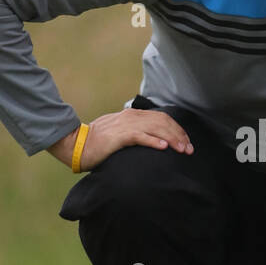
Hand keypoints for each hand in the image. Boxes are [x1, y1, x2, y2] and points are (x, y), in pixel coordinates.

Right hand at [49, 109, 193, 170]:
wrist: (76, 145)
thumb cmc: (98, 143)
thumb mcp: (120, 133)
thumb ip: (135, 133)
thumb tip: (152, 140)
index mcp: (133, 115)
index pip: (162, 118)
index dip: (177, 129)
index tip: (186, 143)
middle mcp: (132, 117)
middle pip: (163, 122)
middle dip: (179, 135)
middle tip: (189, 149)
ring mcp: (125, 125)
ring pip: (155, 128)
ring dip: (172, 139)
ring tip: (182, 149)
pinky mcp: (119, 136)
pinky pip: (140, 136)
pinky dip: (154, 140)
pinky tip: (164, 147)